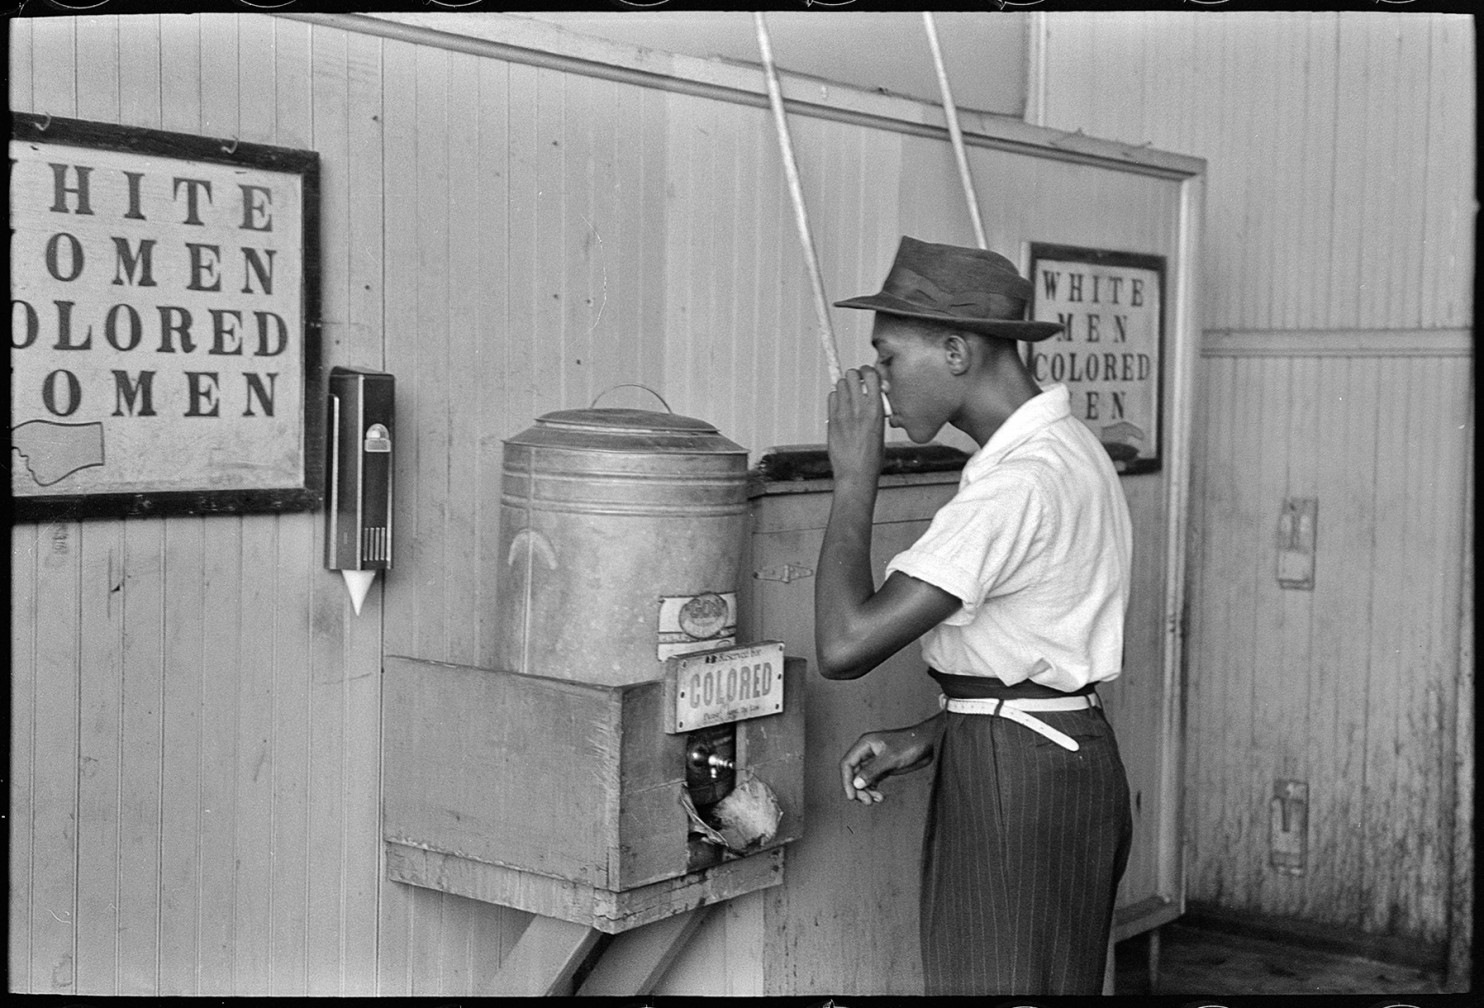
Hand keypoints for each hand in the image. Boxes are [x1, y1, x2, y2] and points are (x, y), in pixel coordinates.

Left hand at [826, 366, 884, 484]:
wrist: (856, 474)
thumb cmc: (872, 456)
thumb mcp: (881, 429)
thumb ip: (876, 409)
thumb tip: (871, 394)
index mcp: (877, 409)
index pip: (871, 375)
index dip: (868, 372)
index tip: (868, 376)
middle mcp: (860, 408)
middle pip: (851, 375)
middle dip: (854, 377)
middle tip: (857, 385)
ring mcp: (844, 413)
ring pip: (840, 384)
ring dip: (844, 387)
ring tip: (849, 398)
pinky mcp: (832, 420)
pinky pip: (832, 398)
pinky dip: (836, 398)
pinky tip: (841, 408)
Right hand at [839, 724, 934, 804]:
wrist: (929, 742)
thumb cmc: (910, 744)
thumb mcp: (890, 758)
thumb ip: (872, 771)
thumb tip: (856, 784)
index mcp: (865, 744)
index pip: (847, 763)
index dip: (846, 780)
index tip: (852, 796)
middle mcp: (867, 752)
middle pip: (853, 773)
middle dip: (858, 788)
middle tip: (867, 801)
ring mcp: (875, 760)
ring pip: (862, 778)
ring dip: (866, 791)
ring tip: (876, 799)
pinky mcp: (884, 767)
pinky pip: (872, 780)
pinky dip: (873, 789)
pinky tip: (879, 796)